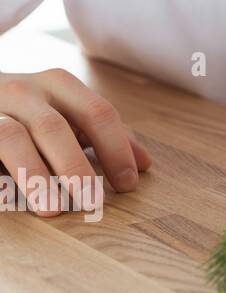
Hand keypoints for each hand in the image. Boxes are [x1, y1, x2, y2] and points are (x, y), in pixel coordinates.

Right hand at [0, 69, 150, 216]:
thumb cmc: (29, 110)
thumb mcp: (67, 112)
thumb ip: (103, 134)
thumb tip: (144, 164)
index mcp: (58, 84)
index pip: (97, 112)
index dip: (116, 149)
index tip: (128, 184)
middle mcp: (24, 91)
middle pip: (54, 127)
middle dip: (76, 167)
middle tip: (93, 203)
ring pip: (12, 139)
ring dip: (35, 176)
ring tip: (53, 208)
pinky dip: (0, 180)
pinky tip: (9, 198)